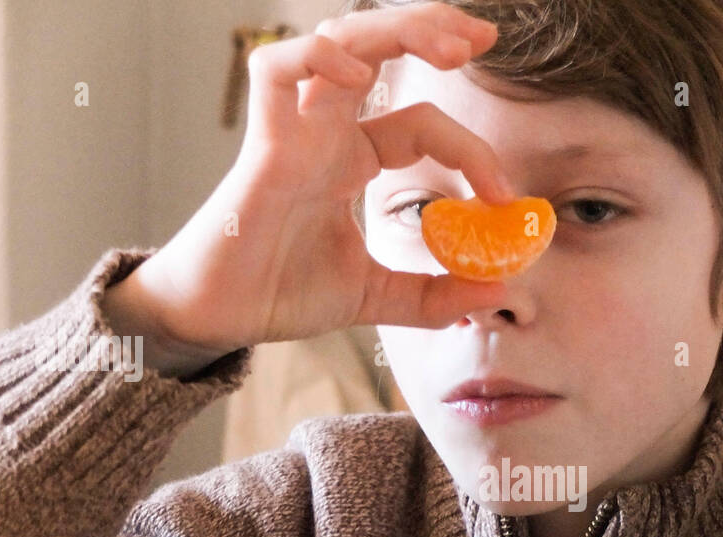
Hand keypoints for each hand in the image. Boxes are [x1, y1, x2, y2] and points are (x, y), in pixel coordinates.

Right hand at [129, 2, 516, 355]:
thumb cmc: (280, 293)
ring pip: (338, 40)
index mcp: (352, 159)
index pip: (422, 125)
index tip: (506, 195)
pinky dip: (315, 56)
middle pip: (379, 48)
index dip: (471, 150)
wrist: (217, 320)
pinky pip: (274, 71)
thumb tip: (500, 289)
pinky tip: (357, 73)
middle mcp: (324, 133)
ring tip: (452, 44)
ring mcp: (292, 132)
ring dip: (396, 28)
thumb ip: (435, 294)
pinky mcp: (261, 147)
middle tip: (484, 36)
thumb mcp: (376, 298)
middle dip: (433, 28)